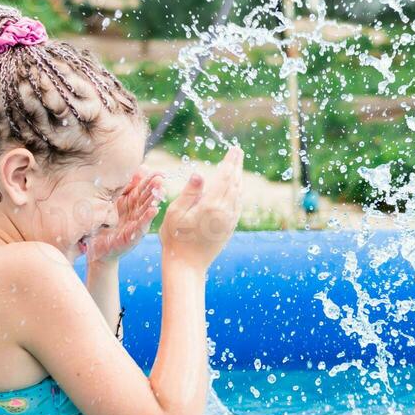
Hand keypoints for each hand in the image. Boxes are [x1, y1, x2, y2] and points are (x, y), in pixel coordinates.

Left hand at [87, 169, 166, 263]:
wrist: (95, 247)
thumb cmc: (105, 223)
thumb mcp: (112, 201)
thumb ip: (125, 187)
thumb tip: (139, 169)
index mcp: (131, 203)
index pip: (143, 189)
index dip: (150, 180)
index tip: (159, 172)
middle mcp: (136, 213)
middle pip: (147, 198)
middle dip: (155, 188)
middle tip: (161, 178)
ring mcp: (135, 225)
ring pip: (147, 211)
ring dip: (154, 201)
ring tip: (161, 191)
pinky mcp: (131, 237)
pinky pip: (141, 226)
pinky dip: (147, 218)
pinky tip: (154, 210)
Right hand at [159, 146, 243, 271]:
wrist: (187, 265)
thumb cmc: (175, 239)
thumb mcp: (175, 213)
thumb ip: (188, 193)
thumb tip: (199, 174)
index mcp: (211, 206)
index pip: (225, 177)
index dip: (230, 162)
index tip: (234, 149)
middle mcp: (225, 212)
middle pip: (235, 183)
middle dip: (237, 166)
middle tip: (238, 151)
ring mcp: (229, 221)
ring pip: (238, 194)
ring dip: (239, 178)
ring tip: (237, 166)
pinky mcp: (230, 228)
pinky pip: (238, 205)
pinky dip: (238, 192)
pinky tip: (235, 188)